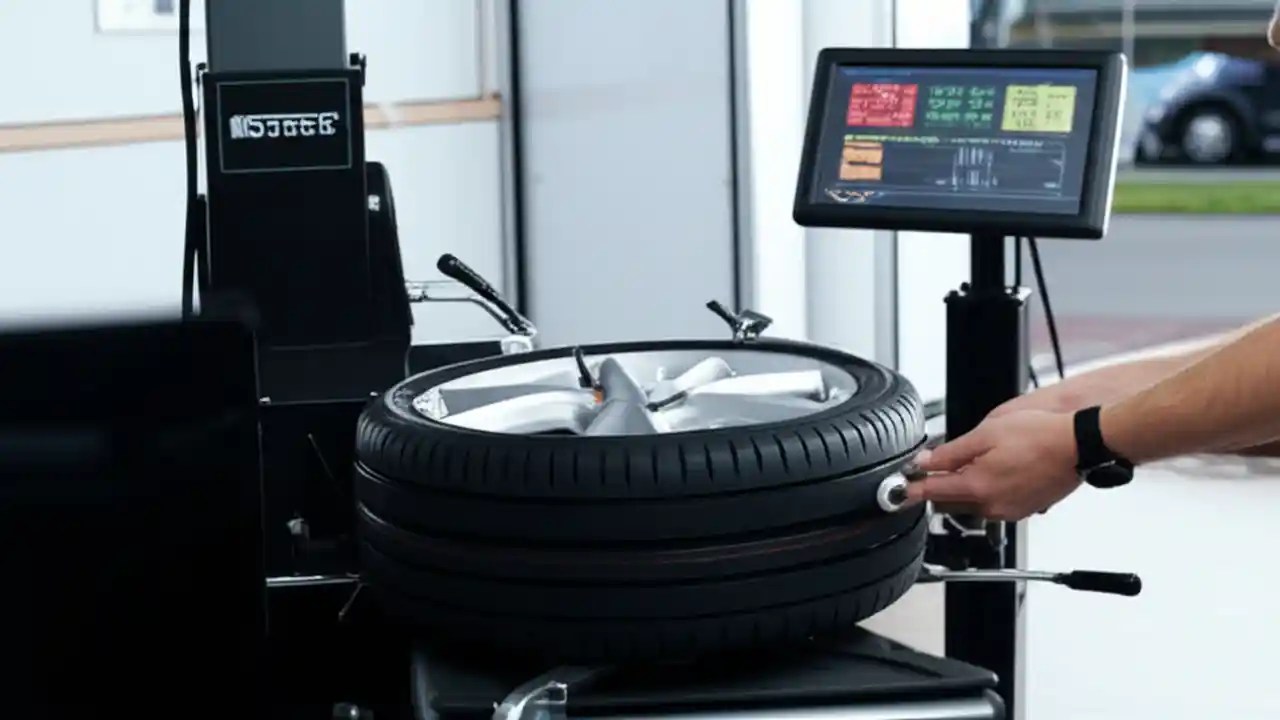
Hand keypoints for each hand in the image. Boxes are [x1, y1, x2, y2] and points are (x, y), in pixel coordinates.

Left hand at [906, 410, 1081, 520]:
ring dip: (964, 488)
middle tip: (935, 466)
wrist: (1079, 445)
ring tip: (975, 462)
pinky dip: (986, 490)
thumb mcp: (986, 434)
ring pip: (972, 504)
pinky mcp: (1025, 509)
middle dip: (939, 487)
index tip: (898, 491)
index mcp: (978, 487)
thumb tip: (925, 461)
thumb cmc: (1039, 435)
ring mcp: (1010, 511)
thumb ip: (950, 452)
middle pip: (950, 502)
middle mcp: (993, 505)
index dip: (911, 489)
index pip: (933, 492)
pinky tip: (997, 470)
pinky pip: (994, 504)